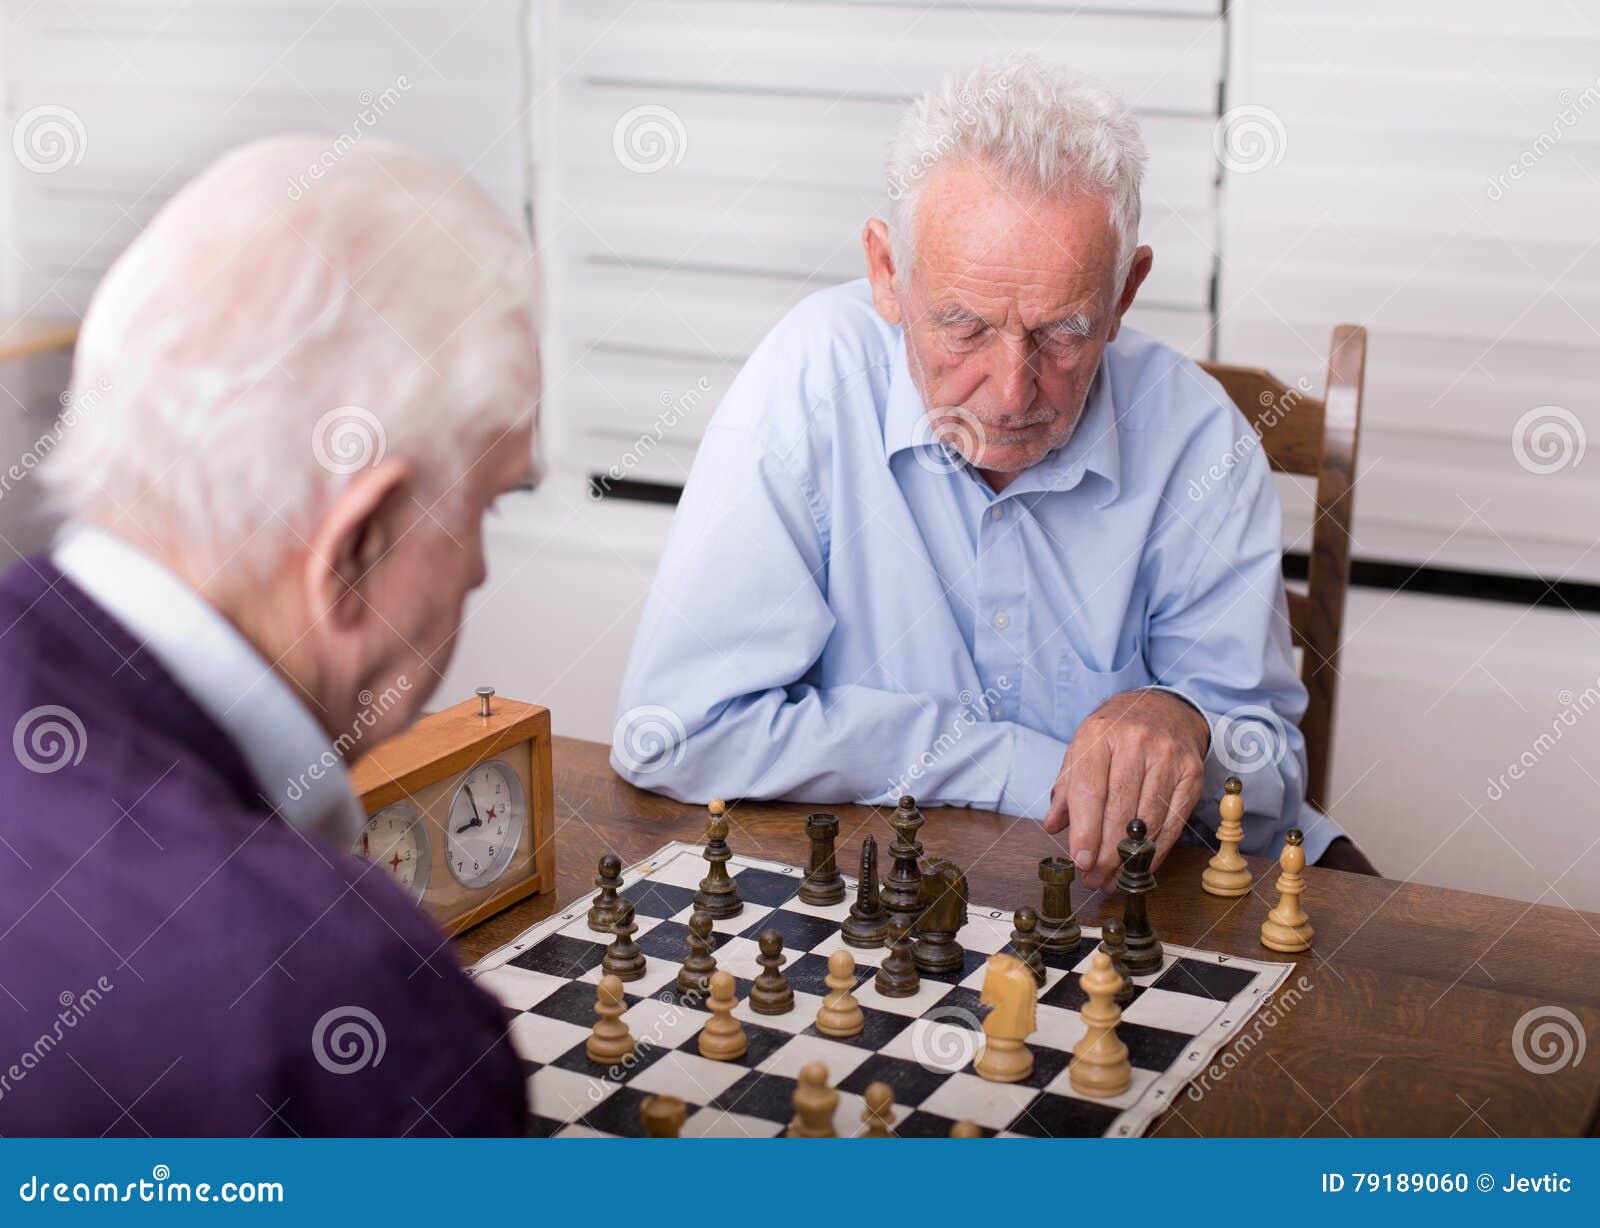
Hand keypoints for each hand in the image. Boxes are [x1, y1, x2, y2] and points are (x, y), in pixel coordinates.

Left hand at [1042, 689, 1208, 891]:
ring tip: (1112, 879)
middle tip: (1093, 879)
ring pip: (1147, 820)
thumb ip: (1066, 789)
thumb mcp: (1083, 750)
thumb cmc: (1115, 735)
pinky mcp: (1192, 773)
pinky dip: (1156, 850)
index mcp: (1099, 735)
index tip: (1080, 861)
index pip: (1089, 791)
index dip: (1084, 832)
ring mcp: (1167, 757)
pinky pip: (1173, 822)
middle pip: (1119, 810)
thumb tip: (1052, 826)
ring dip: (1129, 858)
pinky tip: (1140, 865)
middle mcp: (1135, 742)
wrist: (1163, 709)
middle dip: (1105, 853)